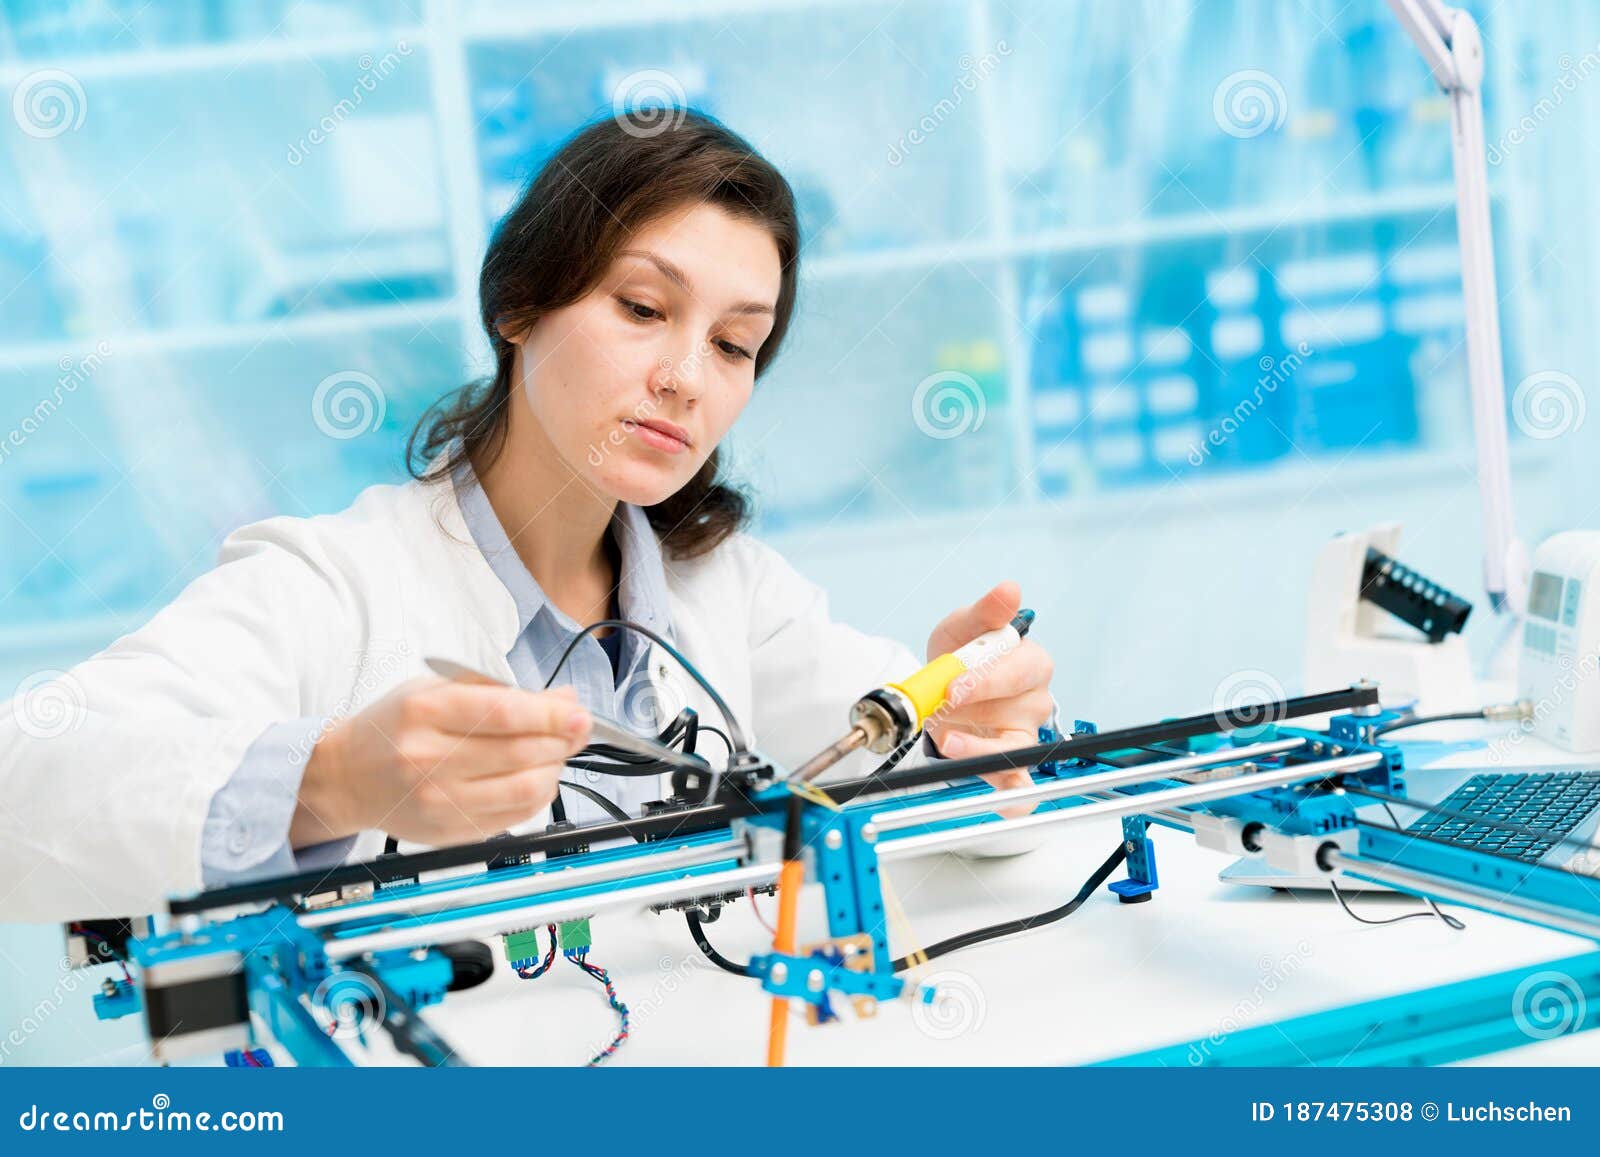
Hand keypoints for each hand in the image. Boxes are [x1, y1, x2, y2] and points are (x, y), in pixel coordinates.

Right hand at [292, 676, 591, 847]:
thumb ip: (501, 693)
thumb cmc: (393, 726)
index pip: (505, 714)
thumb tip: (563, 699)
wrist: (347, 777)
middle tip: (577, 729)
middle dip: (562, 740)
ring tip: (556, 754)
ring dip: (554, 770)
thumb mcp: (437, 689)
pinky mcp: (448, 832)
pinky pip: (513, 817)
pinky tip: (536, 778)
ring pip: (523, 790)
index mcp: (425, 712)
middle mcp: (428, 759)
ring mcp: (438, 801)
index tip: (578, 712)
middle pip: (520, 753)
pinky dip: (537, 796)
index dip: (552, 715)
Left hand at [923, 581, 1053, 810]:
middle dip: (975, 708)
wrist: (941, 687)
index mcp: (1032, 664)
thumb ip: (986, 611)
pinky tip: (1001, 803)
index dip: (988, 679)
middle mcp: (1035, 701)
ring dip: (979, 749)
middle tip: (943, 704)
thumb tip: (1009, 590)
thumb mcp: (965, 626)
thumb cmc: (962, 655)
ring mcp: (1024, 735)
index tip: (954, 683)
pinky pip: (1019, 787)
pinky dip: (1013, 799)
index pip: (1022, 671)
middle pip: (1017, 710)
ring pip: (1015, 749)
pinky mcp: (1009, 765)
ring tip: (947, 739)